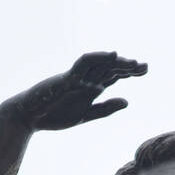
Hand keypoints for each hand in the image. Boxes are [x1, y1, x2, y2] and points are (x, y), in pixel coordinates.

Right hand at [4, 51, 147, 132]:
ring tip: (131, 63)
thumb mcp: (84, 115)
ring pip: (98, 64)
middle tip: (145, 66)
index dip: (129, 71)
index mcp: (90, 88)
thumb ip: (105, 108)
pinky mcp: (65, 80)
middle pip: (109, 67)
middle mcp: (85, 79)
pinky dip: (95, 61)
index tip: (145, 70)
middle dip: (127, 65)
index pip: (113, 75)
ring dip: (114, 61)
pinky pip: (81, 68)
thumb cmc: (53, 115)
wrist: (30, 117)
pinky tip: (109, 57)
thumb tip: (127, 101)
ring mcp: (75, 78)